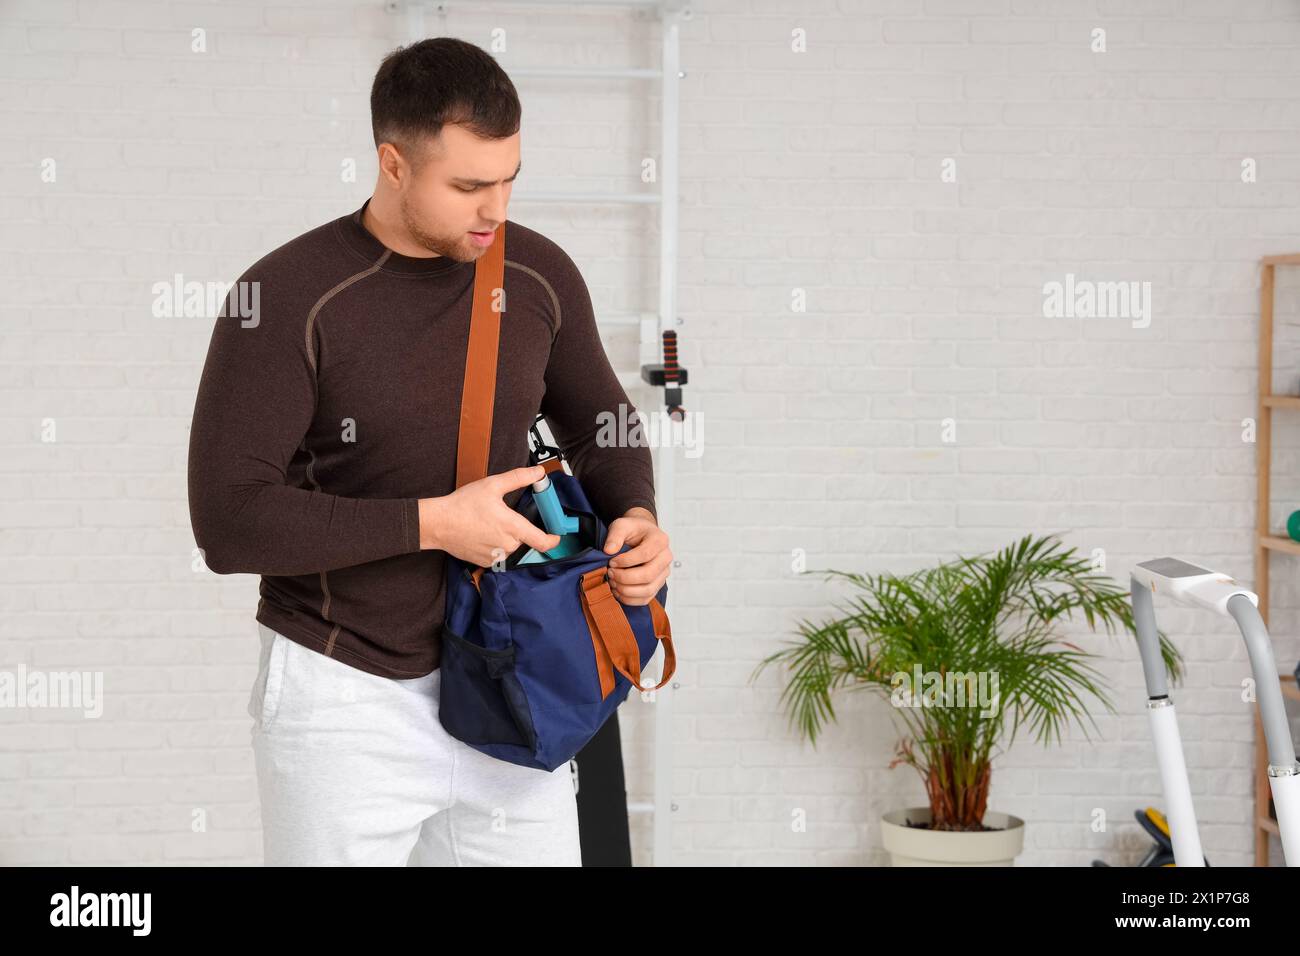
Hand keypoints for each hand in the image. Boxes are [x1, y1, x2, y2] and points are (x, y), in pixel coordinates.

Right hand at [419, 466, 560, 566]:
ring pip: (511, 547)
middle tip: (503, 516)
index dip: (553, 539)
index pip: (543, 542)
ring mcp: (496, 557)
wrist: (438, 524)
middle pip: (524, 540)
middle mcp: (507, 546)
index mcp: (514, 528)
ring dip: (506, 537)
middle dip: (519, 529)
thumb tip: (538, 472)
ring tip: (489, 524)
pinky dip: (494, 545)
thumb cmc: (463, 505)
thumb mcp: (493, 485)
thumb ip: (519, 478)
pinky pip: (498, 555)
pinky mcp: (485, 562)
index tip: (556, 535)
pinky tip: (482, 533)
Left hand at [602, 507, 671, 605]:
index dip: (625, 561)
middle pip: (648, 575)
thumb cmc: (633, 531)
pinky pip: (645, 598)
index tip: (611, 561)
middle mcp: (666, 558)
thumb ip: (615, 535)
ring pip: (647, 590)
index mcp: (660, 540)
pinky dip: (629, 599)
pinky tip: (618, 591)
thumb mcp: (622, 525)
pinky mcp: (657, 585)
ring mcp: (663, 573)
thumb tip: (608, 551)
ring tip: (612, 582)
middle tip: (610, 573)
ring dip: (626, 590)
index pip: (645, 554)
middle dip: (625, 577)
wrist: (641, 536)